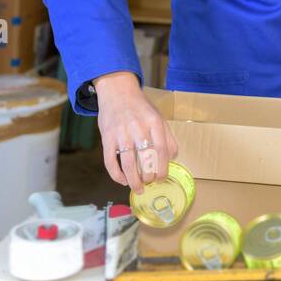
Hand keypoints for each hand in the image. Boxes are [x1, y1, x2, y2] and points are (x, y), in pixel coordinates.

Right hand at [94, 70, 178, 192]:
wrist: (117, 91)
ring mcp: (121, 133)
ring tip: (138, 189)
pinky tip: (122, 180)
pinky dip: (116, 174)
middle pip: (146, 159)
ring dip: (134, 180)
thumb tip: (173, 157)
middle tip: (149, 182)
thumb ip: (167, 136)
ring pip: (128, 163)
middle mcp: (138, 128)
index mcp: (154, 123)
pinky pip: (110, 161)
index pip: (162, 151)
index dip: (163, 168)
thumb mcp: (158, 117)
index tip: (162, 178)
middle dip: (149, 176)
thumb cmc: (140, 107)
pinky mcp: (106, 138)